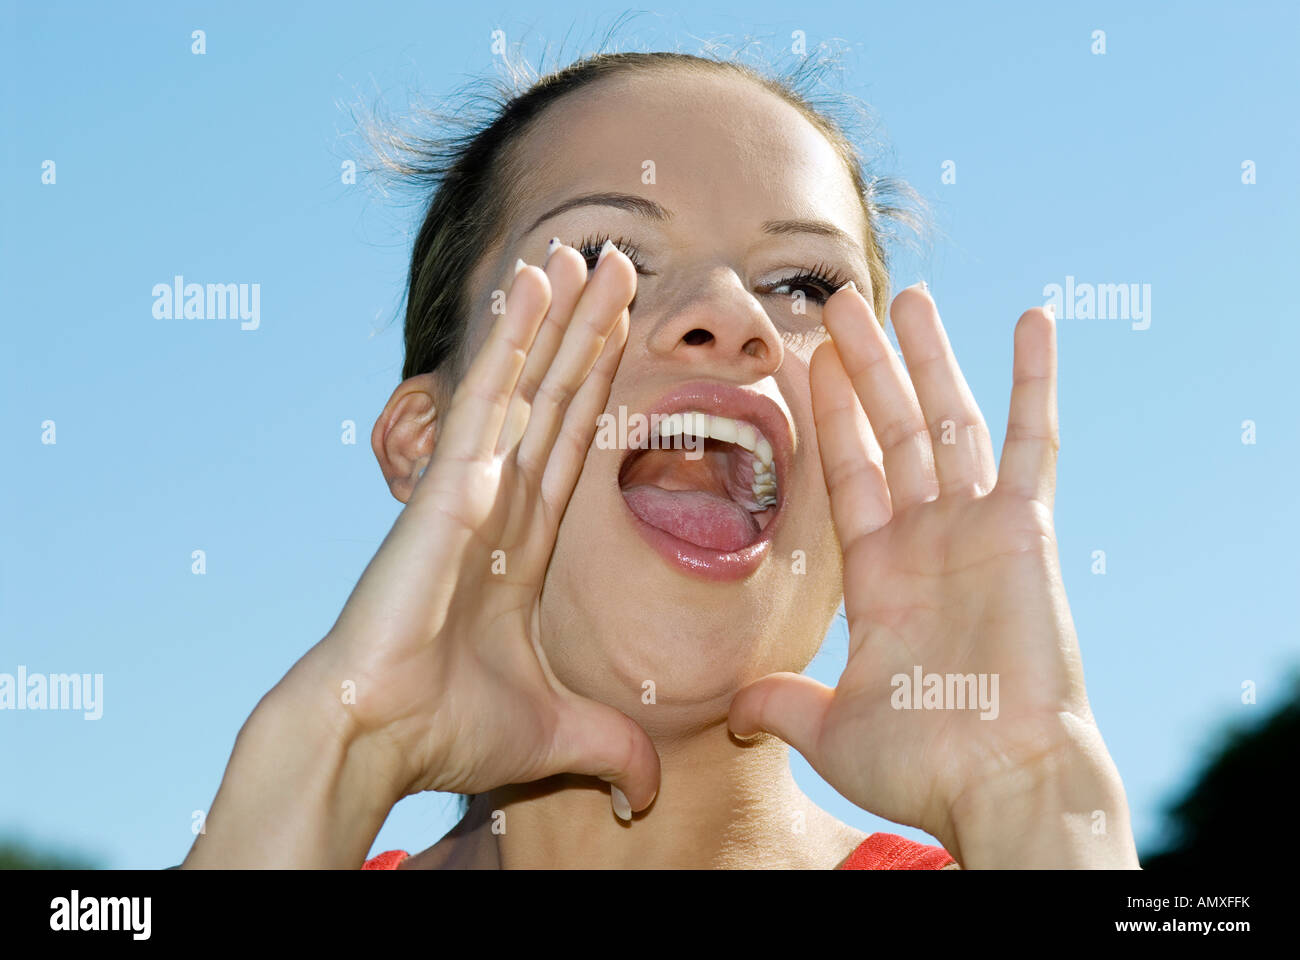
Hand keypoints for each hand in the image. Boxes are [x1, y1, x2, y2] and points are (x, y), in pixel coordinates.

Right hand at [309, 240, 659, 816]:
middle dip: (591, 331)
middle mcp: (500, 500)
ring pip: (528, 382)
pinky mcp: (449, 484)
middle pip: (561, 397)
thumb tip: (646, 796)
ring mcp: (474, 485)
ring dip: (561, 316)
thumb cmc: (448, 731)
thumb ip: (611, 747)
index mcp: (525, 543)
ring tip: (588, 251)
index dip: (604, 387)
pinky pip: (490, 398)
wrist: (380, 738)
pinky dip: (513, 339)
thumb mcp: (557, 733)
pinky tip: (536, 282)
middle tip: (621, 264)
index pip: (578, 445)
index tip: (629, 333)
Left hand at [728, 283, 1134, 863]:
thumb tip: (729, 710)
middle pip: (889, 430)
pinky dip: (1035, 381)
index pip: (845, 471)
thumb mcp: (830, 729)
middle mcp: (925, 539)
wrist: (1000, 786)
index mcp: (878, 574)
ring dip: (928, 357)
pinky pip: (1034, 442)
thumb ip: (779, 704)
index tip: (804, 360)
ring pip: (947, 421)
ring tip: (908, 295)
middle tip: (838, 302)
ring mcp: (976, 528)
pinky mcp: (1026, 530)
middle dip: (865, 367)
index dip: (826, 415)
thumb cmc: (925, 765)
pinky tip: (1032, 321)